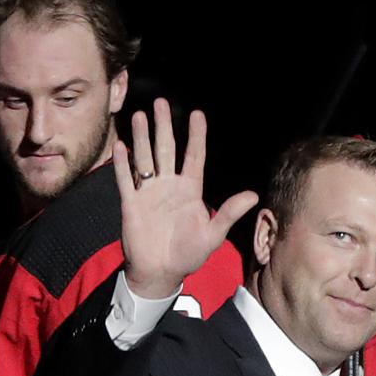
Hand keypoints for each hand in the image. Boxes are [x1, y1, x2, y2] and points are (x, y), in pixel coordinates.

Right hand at [114, 99, 256, 302]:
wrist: (161, 272)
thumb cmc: (188, 254)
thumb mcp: (213, 235)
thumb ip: (230, 213)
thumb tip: (254, 196)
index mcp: (190, 190)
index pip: (194, 156)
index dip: (196, 135)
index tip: (197, 114)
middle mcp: (169, 186)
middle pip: (166, 149)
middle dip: (163, 126)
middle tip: (161, 103)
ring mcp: (149, 193)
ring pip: (145, 158)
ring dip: (142, 137)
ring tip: (139, 116)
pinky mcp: (132, 204)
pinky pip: (126, 180)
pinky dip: (123, 164)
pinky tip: (121, 146)